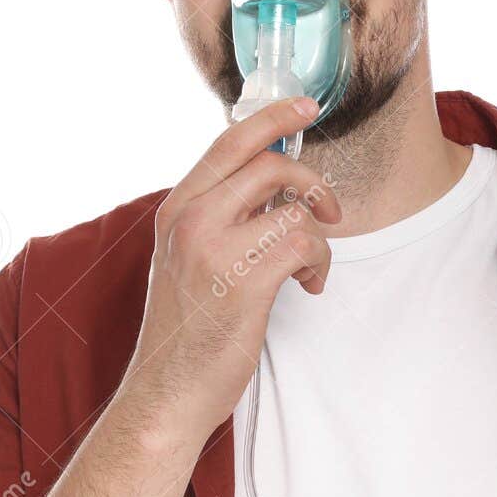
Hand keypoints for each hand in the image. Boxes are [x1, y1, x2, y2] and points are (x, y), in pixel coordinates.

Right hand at [119, 96, 341, 443]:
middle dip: (311, 182)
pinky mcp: (243, 282)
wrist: (167, 391)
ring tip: (308, 268)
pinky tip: (306, 287)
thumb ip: (217, 218)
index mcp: (176, 209)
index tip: (306, 106)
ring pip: (293, 206)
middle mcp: (190, 220)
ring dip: (318, 237)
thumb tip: (270, 185)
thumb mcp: (186, 259)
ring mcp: (214, 249)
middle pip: (269, 163)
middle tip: (329, 211)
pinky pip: (304, 244)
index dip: (274, 117)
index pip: (229, 142)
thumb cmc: (185, 332)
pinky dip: (318, 264)